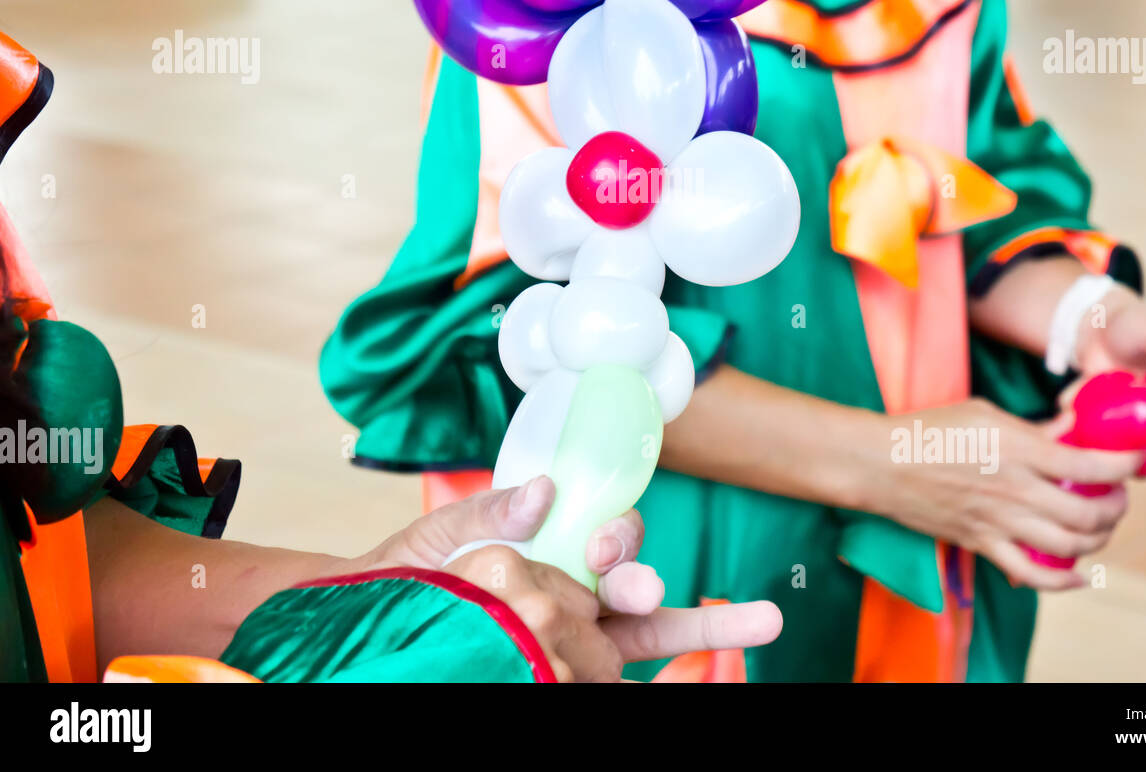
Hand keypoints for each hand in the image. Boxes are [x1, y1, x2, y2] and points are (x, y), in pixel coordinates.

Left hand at [349, 477, 781, 680]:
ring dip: (704, 623)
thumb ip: (491, 510)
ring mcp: (577, 639)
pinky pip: (627, 676)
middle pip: (636, 583)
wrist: (366, 626)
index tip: (602, 547)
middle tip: (635, 586)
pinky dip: (673, 677)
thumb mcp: (441, 535)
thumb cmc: (407, 579)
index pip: (607, 538)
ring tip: (755, 622)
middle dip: (647, 580)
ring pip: (649, 630)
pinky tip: (706, 675)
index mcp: (552, 550)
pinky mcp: (573, 674)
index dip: (619, 537)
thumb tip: (543, 490)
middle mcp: (575, 594)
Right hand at [867, 399, 1143, 590]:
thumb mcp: (984, 413)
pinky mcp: (984, 544)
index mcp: (1020, 450)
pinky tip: (1077, 574)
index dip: (1124, 466)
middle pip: (1089, 514)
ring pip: (1070, 547)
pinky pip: (1032, 575)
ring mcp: (1001, 522)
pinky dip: (1062, 582)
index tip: (1132, 461)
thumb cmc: (930, 430)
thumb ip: (1031, 428)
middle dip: (1115, 508)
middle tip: (1115, 496)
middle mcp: (1017, 490)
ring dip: (1096, 540)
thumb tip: (1069, 433)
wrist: (882, 463)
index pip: (1092, 466)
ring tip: (1098, 526)